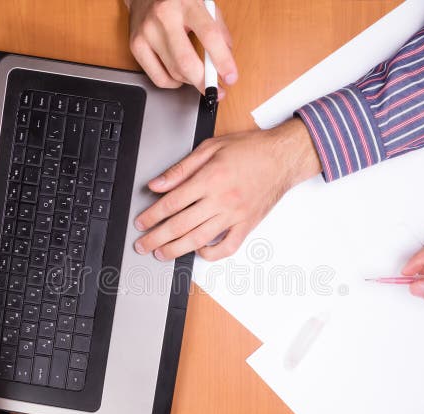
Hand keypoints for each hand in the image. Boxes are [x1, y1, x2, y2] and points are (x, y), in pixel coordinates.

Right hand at [126, 0, 236, 91]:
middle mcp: (164, 17)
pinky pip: (158, 78)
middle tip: (216, 90)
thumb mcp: (203, 4)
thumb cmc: (178, 0)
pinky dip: (173, 83)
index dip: (223, 61)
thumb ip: (218, 29)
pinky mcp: (135, 45)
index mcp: (186, 3)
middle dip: (204, 82)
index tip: (231, 77)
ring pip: (174, 73)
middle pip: (186, 62)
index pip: (209, 36)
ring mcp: (147, 32)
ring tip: (197, 75)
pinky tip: (180, 75)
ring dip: (191, 81)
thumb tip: (226, 62)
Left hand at [133, 118, 320, 260]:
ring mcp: (235, 215)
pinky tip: (199, 251)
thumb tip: (157, 184)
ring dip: (176, 249)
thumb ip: (181, 169)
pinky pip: (228, 247)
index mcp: (210, 178)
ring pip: (199, 239)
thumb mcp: (210, 148)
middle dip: (157, 238)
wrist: (283, 157)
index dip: (152, 216)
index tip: (141, 223)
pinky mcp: (247, 225)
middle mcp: (221, 199)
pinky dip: (212, 254)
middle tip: (143, 245)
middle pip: (180, 225)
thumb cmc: (250, 150)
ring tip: (161, 253)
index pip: (172, 203)